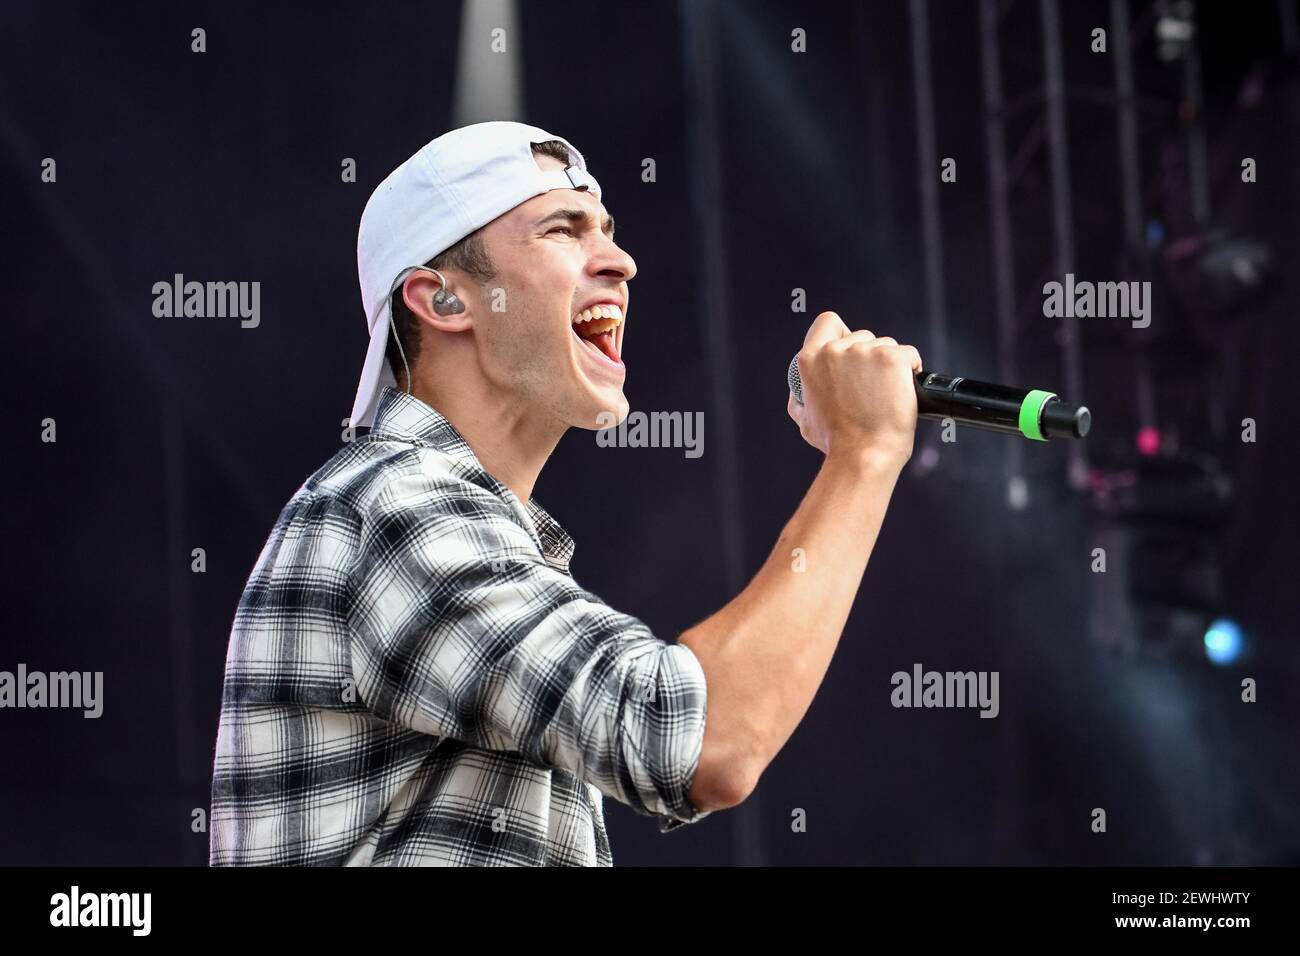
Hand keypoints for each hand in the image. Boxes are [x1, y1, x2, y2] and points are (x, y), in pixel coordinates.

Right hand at [787, 311, 922, 464]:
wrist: (863, 455)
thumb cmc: (836, 443)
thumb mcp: (805, 419)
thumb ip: (800, 398)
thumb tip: (798, 394)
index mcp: (810, 359)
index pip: (827, 322)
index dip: (842, 333)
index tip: (851, 351)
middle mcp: (834, 350)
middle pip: (862, 336)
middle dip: (870, 358)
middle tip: (873, 387)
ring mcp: (864, 352)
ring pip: (887, 345)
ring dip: (890, 366)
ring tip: (887, 394)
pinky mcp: (891, 358)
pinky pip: (909, 354)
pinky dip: (911, 369)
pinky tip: (905, 388)